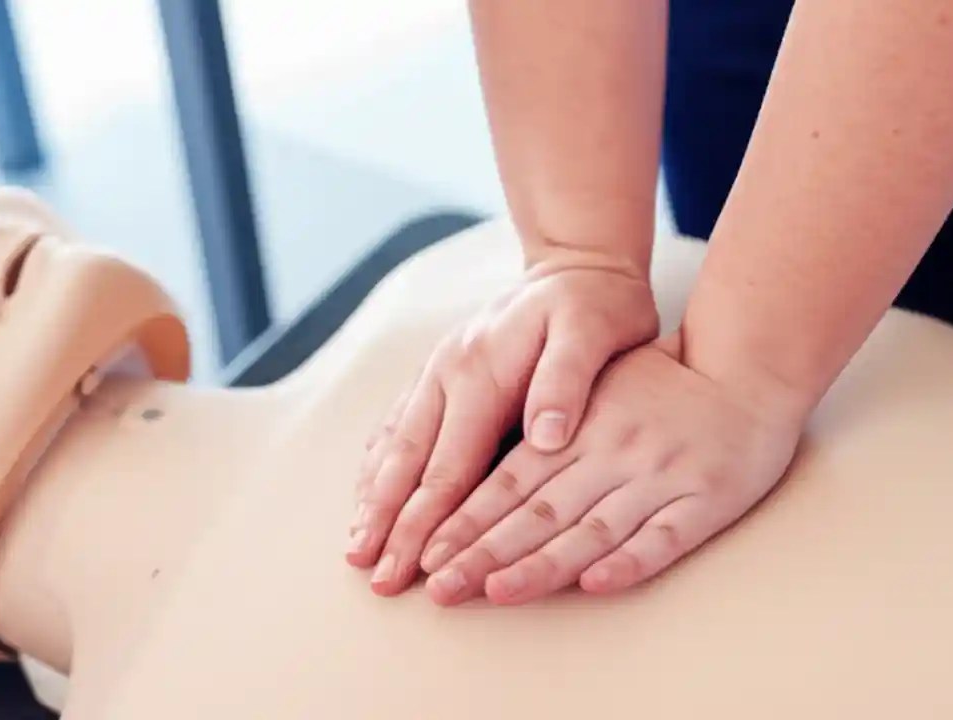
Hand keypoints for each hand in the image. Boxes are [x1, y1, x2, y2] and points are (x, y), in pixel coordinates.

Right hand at [348, 250, 658, 594]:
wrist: (580, 263)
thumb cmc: (595, 304)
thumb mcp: (594, 331)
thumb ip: (567, 380)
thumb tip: (544, 435)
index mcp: (482, 370)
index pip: (450, 464)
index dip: (430, 520)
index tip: (414, 566)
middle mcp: (448, 371)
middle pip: (411, 461)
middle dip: (388, 522)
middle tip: (372, 574)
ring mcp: (438, 370)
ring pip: (395, 443)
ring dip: (374, 497)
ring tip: (357, 546)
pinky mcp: (441, 373)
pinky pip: (400, 423)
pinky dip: (380, 463)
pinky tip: (369, 491)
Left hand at [417, 333, 805, 605]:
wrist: (750, 367)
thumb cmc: (667, 379)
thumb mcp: (601, 382)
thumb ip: (554, 418)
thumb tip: (492, 459)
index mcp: (583, 425)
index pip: (511, 480)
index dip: (469, 518)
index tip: (431, 552)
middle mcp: (615, 451)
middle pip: (541, 511)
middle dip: (486, 551)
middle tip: (441, 586)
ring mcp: (660, 477)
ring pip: (592, 530)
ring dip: (542, 564)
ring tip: (497, 591)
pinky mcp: (706, 499)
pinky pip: (664, 537)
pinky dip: (629, 562)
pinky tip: (596, 584)